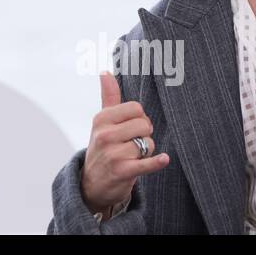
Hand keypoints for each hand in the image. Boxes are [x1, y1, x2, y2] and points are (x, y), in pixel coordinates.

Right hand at [81, 70, 170, 212]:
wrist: (92, 183)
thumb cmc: (102, 147)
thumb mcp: (102, 122)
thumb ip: (108, 96)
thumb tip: (105, 72)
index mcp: (101, 119)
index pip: (135, 108)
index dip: (140, 117)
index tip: (132, 126)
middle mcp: (105, 135)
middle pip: (144, 125)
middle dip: (144, 135)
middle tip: (133, 143)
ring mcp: (113, 153)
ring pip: (148, 144)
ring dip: (146, 152)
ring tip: (132, 156)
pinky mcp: (122, 171)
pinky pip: (146, 163)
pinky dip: (156, 162)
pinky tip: (163, 159)